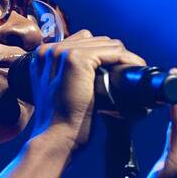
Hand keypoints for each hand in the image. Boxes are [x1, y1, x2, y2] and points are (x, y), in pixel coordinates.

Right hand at [26, 29, 148, 158]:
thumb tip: (95, 71)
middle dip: (112, 55)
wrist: (56, 137)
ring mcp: (63, 53)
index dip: (101, 55)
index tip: (115, 70)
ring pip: (106, 43)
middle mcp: (50, 50)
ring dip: (123, 56)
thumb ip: (67, 76)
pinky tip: (133, 69)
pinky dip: (127, 59)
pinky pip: (112, 51)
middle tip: (127, 72)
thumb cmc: (60, 122)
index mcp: (42, 57)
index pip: (81, 42)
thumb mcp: (58, 92)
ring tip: (132, 71)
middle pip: (94, 40)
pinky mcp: (77, 59)